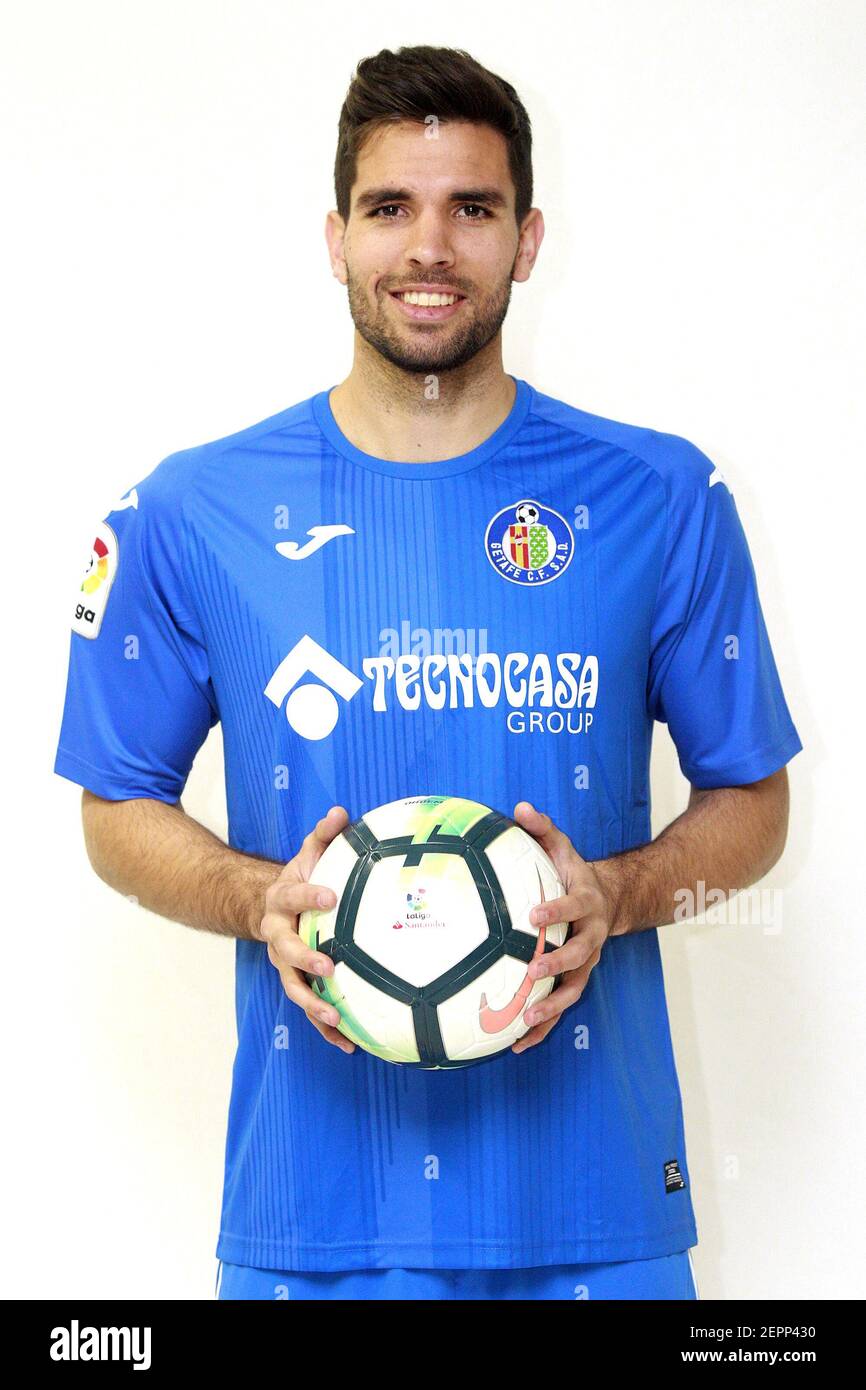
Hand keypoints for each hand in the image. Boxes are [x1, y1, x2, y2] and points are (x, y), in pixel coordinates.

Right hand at [256, 806, 354, 1053]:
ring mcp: (285, 964)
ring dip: (314, 1004)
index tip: (330, 897)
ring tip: (336, 1017)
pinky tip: (350, 1044)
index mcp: (281, 902)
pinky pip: (311, 1008)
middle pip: (286, 952)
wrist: (273, 907)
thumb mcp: (310, 854)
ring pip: (294, 988)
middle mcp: (278, 936)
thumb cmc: (302, 878)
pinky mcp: (299, 983)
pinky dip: (327, 1027)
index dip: (308, 897)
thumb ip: (324, 835)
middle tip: (328, 965)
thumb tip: (341, 812)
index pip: (293, 897)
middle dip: (305, 959)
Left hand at [510, 801, 618, 1053]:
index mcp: (584, 903)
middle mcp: (589, 936)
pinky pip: (561, 1007)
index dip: (555, 912)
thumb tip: (519, 807)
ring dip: (552, 1007)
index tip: (534, 917)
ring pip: (574, 989)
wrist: (609, 900)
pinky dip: (543, 1027)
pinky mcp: (576, 980)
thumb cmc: (573, 873)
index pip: (571, 907)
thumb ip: (542, 829)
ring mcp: (586, 962)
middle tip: (532, 972)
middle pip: (579, 955)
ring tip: (527, 1020)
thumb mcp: (561, 847)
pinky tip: (517, 1044)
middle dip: (557, 965)